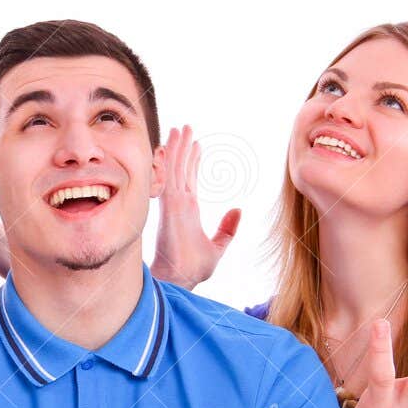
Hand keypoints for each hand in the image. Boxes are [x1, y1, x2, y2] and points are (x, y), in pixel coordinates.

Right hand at [151, 125, 240, 288]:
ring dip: (177, 147)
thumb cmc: (194, 268)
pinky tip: (171, 144)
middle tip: (185, 129)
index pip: (189, 180)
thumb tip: (238, 210)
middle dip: (183, 148)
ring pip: (174, 168)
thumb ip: (227, 229)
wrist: (181, 278)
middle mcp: (178, 204)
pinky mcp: (169, 205)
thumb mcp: (218, 247)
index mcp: (188, 211)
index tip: (196, 146)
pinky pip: (169, 176)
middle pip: (180, 169)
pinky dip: (170, 159)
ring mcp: (172, 203)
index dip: (192, 162)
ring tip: (180, 129)